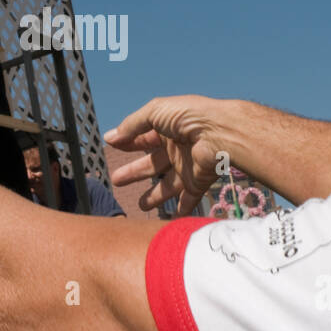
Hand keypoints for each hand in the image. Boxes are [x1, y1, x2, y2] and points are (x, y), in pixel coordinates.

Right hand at [104, 96, 228, 214]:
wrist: (220, 132)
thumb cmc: (188, 116)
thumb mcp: (155, 112)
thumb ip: (132, 124)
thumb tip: (110, 137)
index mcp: (168, 130)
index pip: (144, 138)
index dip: (128, 142)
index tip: (112, 146)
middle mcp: (176, 149)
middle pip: (151, 164)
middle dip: (134, 172)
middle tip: (116, 180)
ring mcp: (187, 167)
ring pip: (167, 186)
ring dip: (155, 196)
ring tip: (141, 205)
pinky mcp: (197, 182)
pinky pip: (189, 199)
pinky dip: (182, 210)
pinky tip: (172, 218)